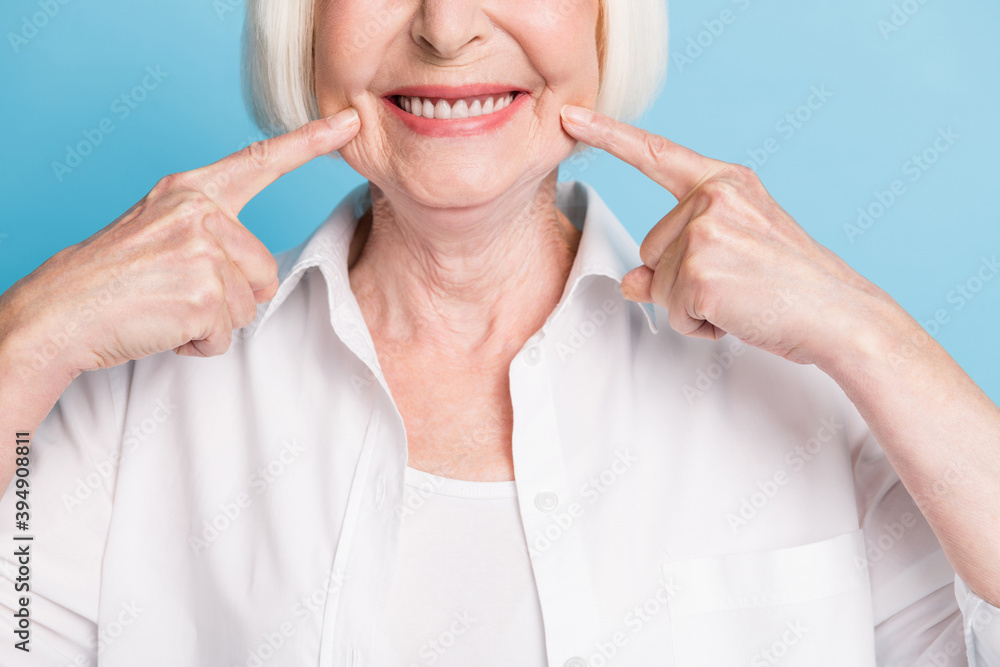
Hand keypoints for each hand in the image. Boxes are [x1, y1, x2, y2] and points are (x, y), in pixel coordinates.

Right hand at [0, 108, 360, 377]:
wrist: (62, 309)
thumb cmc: (112, 276)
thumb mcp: (160, 230)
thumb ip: (212, 233)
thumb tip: (257, 275)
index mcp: (192, 191)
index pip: (260, 160)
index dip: (309, 142)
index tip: (348, 123)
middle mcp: (201, 212)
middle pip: (264, 270)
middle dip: (231, 297)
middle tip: (177, 292)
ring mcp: (203, 251)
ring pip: (248, 306)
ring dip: (212, 322)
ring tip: (166, 306)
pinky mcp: (202, 294)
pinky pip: (225, 336)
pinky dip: (197, 344)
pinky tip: (163, 325)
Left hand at [559, 105, 899, 367]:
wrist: (839, 315)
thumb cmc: (791, 285)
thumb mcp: (731, 256)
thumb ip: (675, 257)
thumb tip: (629, 282)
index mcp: (725, 182)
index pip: (657, 154)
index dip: (609, 136)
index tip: (571, 118)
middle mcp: (713, 197)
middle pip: (651, 249)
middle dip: (683, 280)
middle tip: (739, 284)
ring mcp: (705, 231)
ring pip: (657, 284)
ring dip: (692, 305)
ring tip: (742, 299)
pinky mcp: (699, 271)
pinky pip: (673, 312)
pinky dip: (700, 326)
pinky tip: (739, 315)